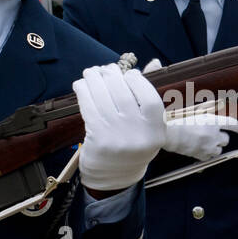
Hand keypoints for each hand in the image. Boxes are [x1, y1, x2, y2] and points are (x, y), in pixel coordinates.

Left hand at [74, 63, 165, 191]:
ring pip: (104, 97)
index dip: (138, 81)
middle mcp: (139, 135)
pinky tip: (81, 85)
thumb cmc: (132, 143)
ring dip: (94, 79)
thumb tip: (154, 63)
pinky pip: (89, 107)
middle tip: (105, 69)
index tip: (129, 74)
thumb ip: (149, 95)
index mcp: (156, 132)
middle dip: (112, 75)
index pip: (150, 99)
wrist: (114, 175)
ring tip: (91, 72)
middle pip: (123, 94)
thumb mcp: (148, 125)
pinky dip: (83, 92)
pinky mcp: (98, 139)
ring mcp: (117, 137)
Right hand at [144, 57, 237, 159]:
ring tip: (209, 141)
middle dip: (223, 136)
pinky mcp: (199, 155)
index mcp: (213, 119)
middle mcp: (213, 133)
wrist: (161, 134)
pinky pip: (209, 157)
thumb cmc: (167, 114)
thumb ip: (162, 77)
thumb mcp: (168, 93)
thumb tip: (155, 61)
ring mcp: (207, 146)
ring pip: (219, 148)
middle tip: (216, 133)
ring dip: (216, 145)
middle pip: (226, 138)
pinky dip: (207, 154)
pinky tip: (202, 150)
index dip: (237, 126)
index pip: (233, 124)